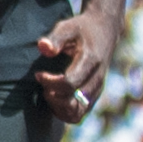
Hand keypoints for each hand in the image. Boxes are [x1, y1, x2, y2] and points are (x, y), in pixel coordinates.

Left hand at [33, 6, 122, 120]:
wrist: (104, 31)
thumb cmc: (81, 29)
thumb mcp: (67, 27)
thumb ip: (55, 38)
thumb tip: (43, 47)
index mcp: (90, 62)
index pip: (69, 83)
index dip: (50, 82)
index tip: (39, 74)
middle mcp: (97, 79)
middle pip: (73, 102)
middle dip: (52, 96)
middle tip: (44, 83)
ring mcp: (97, 90)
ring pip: (76, 113)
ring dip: (58, 106)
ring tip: (49, 91)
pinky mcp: (94, 96)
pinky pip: (79, 114)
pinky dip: (64, 111)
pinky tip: (55, 97)